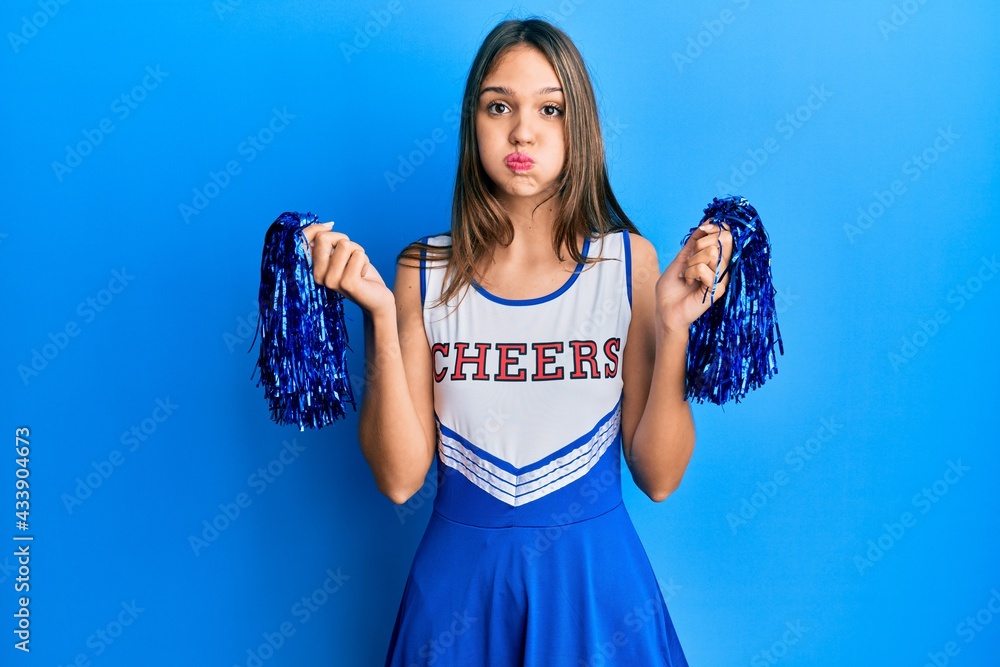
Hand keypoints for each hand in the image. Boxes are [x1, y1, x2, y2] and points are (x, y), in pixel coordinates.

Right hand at [300, 222, 394, 316]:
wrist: (376, 299)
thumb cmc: (358, 273)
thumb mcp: (340, 255)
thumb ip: (328, 242)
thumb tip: (327, 225)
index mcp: (312, 268)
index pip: (302, 240)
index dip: (316, 228)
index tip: (330, 227)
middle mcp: (317, 276)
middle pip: (324, 238)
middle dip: (343, 240)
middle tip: (351, 255)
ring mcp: (331, 281)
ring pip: (345, 245)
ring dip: (358, 252)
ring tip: (358, 267)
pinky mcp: (347, 284)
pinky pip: (358, 255)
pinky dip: (365, 260)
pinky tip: (362, 274)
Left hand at [655, 220, 733, 334]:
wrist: (666, 310)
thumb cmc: (671, 289)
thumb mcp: (680, 260)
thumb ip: (693, 244)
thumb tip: (705, 224)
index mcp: (714, 260)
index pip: (725, 237)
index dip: (715, 228)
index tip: (705, 227)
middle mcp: (720, 268)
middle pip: (720, 241)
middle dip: (699, 245)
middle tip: (689, 262)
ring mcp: (720, 278)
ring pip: (711, 253)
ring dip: (692, 262)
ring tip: (687, 276)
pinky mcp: (718, 288)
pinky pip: (704, 269)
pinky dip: (691, 273)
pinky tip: (690, 283)